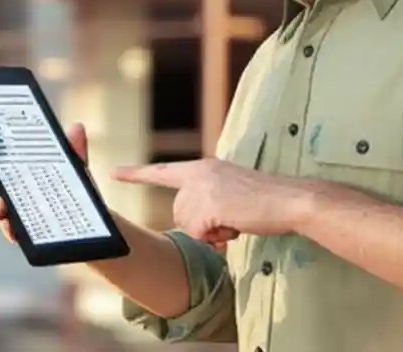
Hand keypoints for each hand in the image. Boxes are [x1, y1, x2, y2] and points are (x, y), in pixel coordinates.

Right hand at [0, 121, 90, 244]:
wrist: (101, 230)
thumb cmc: (82, 199)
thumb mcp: (78, 171)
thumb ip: (75, 151)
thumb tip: (76, 127)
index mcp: (29, 187)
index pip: (6, 178)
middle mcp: (24, 206)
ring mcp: (28, 225)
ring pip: (5, 219)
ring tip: (0, 205)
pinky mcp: (37, 242)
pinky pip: (20, 239)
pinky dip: (14, 233)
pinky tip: (13, 228)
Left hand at [112, 159, 304, 247]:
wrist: (288, 199)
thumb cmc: (265, 201)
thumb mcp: (230, 193)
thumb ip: (208, 202)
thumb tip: (198, 227)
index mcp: (203, 168)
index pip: (163, 171)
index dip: (137, 174)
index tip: (114, 172)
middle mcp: (199, 173)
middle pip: (180, 213)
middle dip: (201, 226)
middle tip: (230, 220)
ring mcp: (203, 188)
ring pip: (189, 225)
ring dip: (211, 232)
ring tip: (236, 219)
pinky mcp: (209, 203)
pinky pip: (200, 233)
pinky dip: (217, 236)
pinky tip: (235, 224)